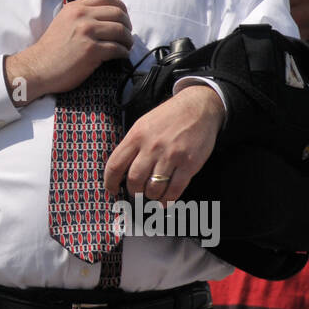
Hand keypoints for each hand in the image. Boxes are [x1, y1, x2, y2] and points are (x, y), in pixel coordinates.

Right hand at [4, 0, 131, 104]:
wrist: (38, 67)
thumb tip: (105, 15)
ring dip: (128, 40)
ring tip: (126, 46)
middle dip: (127, 25)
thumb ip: (81, 14)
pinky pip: (117, 48)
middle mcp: (81, 16)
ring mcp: (87, 32)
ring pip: (121, 30)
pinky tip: (121, 55)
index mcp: (75, 7)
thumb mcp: (63, 21)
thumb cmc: (51, 48)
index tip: (123, 17)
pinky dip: (123, 53)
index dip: (120, 6)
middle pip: (118, 13)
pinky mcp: (91, 50)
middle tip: (126, 34)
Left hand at [105, 85, 222, 202]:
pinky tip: (165, 201)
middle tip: (137, 192)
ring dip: (151, 197)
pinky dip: (167, 200)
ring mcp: (171, 156)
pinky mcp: (189, 164)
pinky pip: (174, 190)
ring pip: (153, 188)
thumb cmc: (168, 117)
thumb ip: (132, 146)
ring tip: (152, 194)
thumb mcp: (143, 125)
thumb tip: (120, 171)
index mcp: (136, 136)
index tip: (112, 190)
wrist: (198, 107)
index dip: (110, 182)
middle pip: (134, 180)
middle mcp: (151, 147)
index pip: (115, 165)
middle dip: (133, 192)